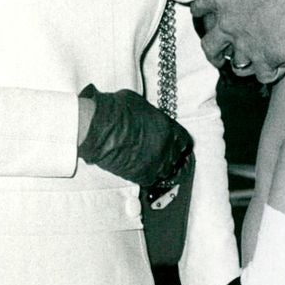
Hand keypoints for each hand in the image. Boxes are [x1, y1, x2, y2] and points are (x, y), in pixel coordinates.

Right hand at [77, 85, 192, 191]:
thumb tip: (145, 118)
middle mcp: (166, 147)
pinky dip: (144, 176)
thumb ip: (149, 116)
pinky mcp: (142, 175)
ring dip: (158, 168)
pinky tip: (138, 171)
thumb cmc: (116, 110)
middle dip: (168, 156)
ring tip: (148, 164)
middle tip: (157, 154)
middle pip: (175, 157)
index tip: (172, 144)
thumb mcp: (139, 104)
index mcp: (169, 128)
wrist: (100, 127)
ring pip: (165, 171)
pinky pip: (150, 180)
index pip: (183, 140)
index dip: (177, 143)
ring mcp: (156, 163)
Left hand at [196, 0, 284, 80]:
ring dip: (240, 63)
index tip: (199, 14)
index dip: (199, 10)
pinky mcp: (265, 61)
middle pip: (210, 45)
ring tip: (243, 64)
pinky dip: (266, 73)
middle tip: (216, 53)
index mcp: (224, 0)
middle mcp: (230, 26)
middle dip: (212, 50)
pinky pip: (262, 74)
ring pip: (235, 64)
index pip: (201, 6)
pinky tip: (270, 70)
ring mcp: (246, 46)